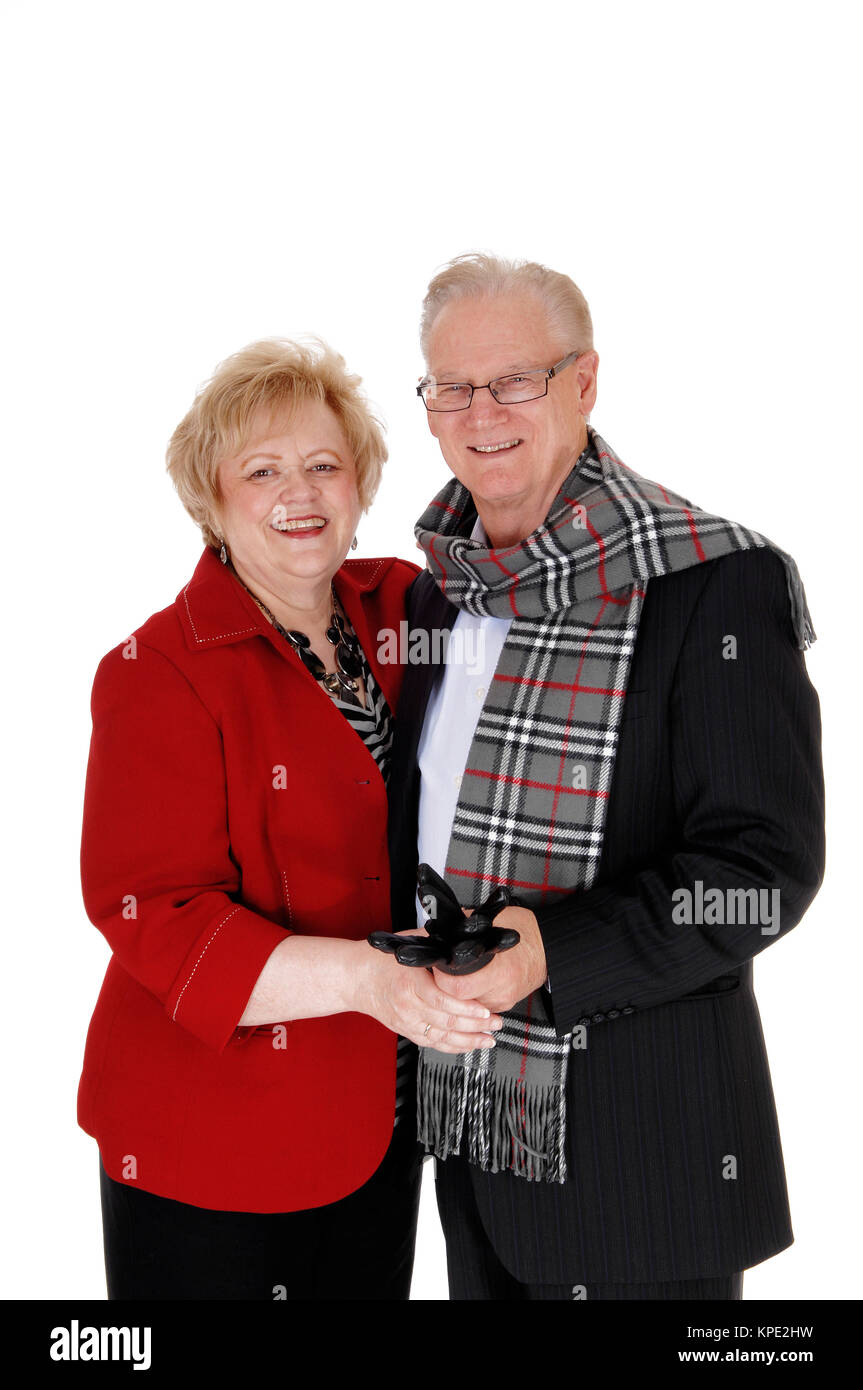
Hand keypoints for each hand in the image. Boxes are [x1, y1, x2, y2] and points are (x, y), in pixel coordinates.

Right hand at [354, 931, 502, 1052]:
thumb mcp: (410, 943)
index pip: (443, 1000)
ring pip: (442, 1038)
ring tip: (489, 1039)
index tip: (486, 1009)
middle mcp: (407, 1005)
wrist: (356, 978)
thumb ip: (437, 944)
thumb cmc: (382, 959)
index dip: (467, 1008)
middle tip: (496, 1023)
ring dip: (469, 1041)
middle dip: (476, 1026)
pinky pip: (432, 1043)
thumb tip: (465, 937)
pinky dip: (453, 1047)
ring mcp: (406, 1021)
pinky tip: (469, 1045)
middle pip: (446, 1022)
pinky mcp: (406, 1030)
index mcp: (410, 982)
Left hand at [432, 906, 546, 1012]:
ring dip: (457, 993)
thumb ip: (461, 930)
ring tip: (456, 973)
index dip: (441, 976)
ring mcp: (503, 1002)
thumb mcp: (488, 921)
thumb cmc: (521, 929)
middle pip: (459, 1000)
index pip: (457, 988)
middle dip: (446, 986)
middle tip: (441, 970)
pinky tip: (473, 979)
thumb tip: (435, 933)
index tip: (437, 964)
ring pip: (466, 1007)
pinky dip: (471, 995)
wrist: (548, 946)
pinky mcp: (504, 1005)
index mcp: (499, 970)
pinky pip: (479, 1005)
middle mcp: (502, 991)